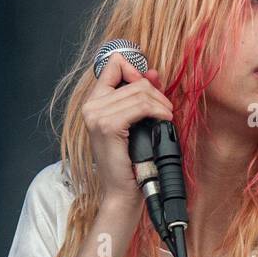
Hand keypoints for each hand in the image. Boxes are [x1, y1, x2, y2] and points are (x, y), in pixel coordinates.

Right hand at [82, 54, 174, 197]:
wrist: (122, 192)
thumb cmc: (130, 162)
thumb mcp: (134, 123)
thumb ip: (140, 96)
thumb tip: (153, 73)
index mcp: (94, 102)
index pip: (114, 64)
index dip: (136, 70)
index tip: (151, 85)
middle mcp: (91, 106)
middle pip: (133, 79)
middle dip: (156, 92)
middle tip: (166, 110)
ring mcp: (96, 116)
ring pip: (139, 92)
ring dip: (160, 103)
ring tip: (166, 117)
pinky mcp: (108, 126)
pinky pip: (140, 106)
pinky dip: (157, 111)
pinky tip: (164, 119)